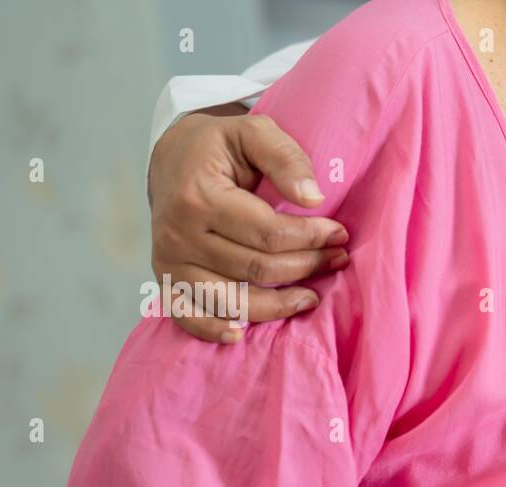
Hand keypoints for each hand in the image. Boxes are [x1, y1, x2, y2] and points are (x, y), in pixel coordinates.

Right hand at [148, 107, 350, 343]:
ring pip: (233, 301)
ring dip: (279, 306)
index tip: (340, 234)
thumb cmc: (220, 147)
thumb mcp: (253, 132)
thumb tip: (314, 198)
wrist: (172, 159)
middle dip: (306, 267)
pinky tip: (240, 335)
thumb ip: (285, 158)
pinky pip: (188, 315)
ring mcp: (169, 261)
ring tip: (312, 297)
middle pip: (257, 269)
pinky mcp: (166, 279)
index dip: (311, 238)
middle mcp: (178, 234)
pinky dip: (213, 330)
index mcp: (199, 196)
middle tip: (336, 260)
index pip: (268, 233)